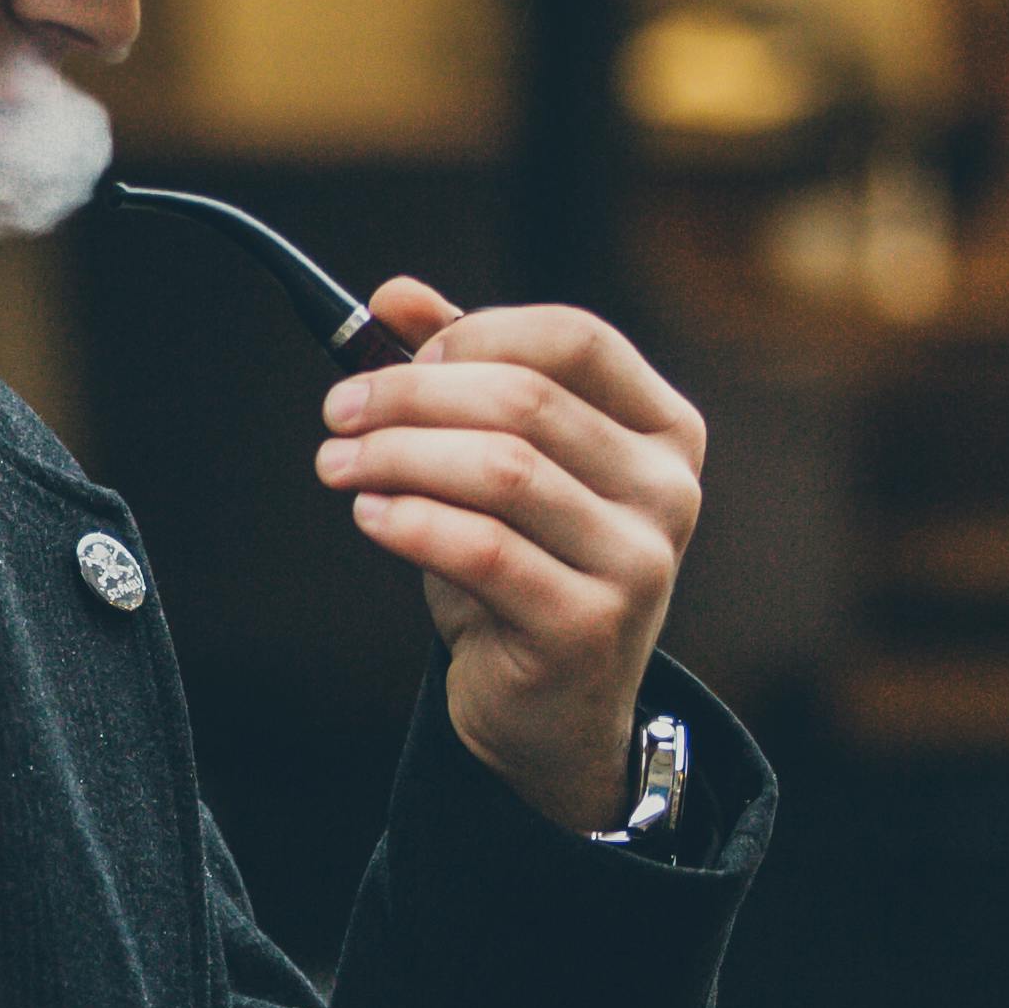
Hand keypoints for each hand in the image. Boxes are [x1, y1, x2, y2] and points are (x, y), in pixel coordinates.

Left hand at [315, 280, 704, 838]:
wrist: (548, 712)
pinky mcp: (589, 626)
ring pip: (501, 470)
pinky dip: (410, 521)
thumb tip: (394, 295)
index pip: (574, 339)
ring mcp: (640, 562)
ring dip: (398, 455)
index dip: (475, 335)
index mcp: (663, 430)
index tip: (401, 356)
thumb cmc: (522, 569)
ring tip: (340, 464)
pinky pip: (482, 549)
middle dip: (410, 395)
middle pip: (524, 401)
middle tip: (340, 412)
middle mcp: (668, 491)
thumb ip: (459, 374)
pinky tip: (371, 515)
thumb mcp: (497, 462)